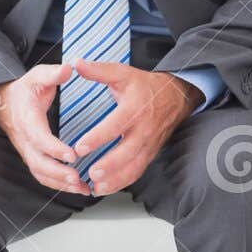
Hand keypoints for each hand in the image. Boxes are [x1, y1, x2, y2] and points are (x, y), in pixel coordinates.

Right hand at [0, 64, 85, 194]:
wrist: (4, 102)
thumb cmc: (25, 89)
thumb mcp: (36, 76)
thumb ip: (52, 73)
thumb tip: (69, 68)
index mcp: (27, 118)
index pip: (38, 137)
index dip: (54, 148)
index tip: (72, 155)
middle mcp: (25, 138)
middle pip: (38, 161)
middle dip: (57, 172)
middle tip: (78, 178)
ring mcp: (27, 150)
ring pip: (40, 172)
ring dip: (60, 183)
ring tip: (83, 188)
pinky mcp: (32, 157)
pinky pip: (42, 175)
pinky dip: (58, 185)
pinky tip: (79, 189)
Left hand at [68, 61, 203, 194]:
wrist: (176, 97)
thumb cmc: (145, 86)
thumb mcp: (123, 73)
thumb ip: (99, 71)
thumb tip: (76, 63)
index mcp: (134, 109)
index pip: (116, 126)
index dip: (98, 138)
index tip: (80, 147)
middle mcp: (143, 130)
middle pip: (127, 152)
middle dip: (110, 165)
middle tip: (91, 173)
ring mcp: (148, 144)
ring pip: (134, 166)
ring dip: (116, 178)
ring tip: (96, 186)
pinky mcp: (149, 153)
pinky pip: (137, 171)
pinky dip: (122, 182)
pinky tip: (105, 188)